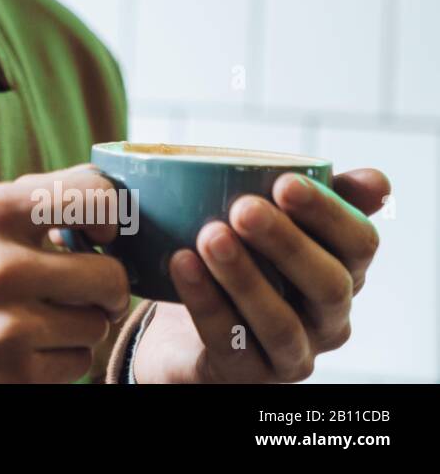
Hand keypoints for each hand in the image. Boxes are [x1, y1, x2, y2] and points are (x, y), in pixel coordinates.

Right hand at [0, 165, 131, 382]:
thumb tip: (102, 201)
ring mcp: (11, 326)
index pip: (92, 195)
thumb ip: (24, 208)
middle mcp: (2, 265)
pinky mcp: (15, 376)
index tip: (102, 232)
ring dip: (78, 325)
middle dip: (103, 286)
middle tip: (83, 288)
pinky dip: (59, 360)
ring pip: (97, 324)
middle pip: (110, 275)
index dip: (111, 216)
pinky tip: (21, 349)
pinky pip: (77, 365)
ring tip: (35, 319)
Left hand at [133, 168, 389, 382]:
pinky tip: (181, 264)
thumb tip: (376, 181)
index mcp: (342, 271)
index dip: (328, 213)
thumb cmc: (239, 259)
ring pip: (281, 323)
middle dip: (287, 244)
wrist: (184, 327)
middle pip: (328, 286)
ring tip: (209, 236)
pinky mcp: (246, 376)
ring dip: (245, 277)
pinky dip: (206, 303)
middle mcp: (327, 319)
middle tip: (243, 208)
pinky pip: (231, 345)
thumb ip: (314, 194)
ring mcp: (291, 354)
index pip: (359, 244)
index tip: (284, 181)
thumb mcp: (272, 219)